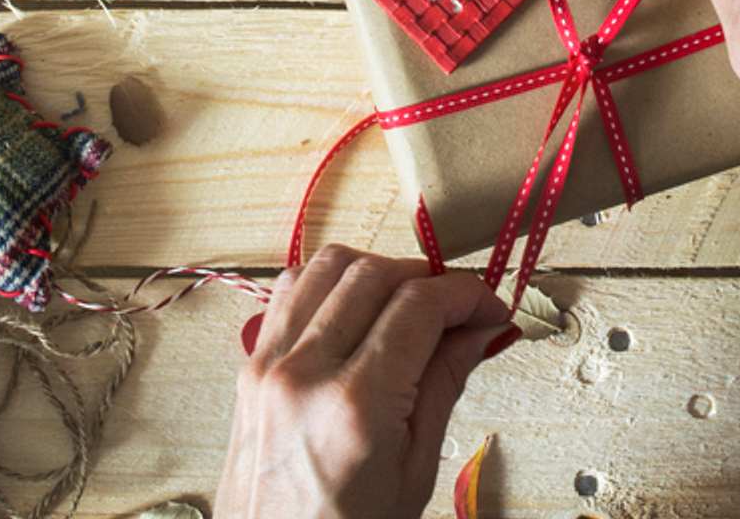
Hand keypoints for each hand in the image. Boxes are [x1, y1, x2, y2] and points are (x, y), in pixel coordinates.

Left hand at [215, 245, 514, 518]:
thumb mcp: (414, 474)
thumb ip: (445, 385)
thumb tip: (481, 328)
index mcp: (354, 409)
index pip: (418, 307)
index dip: (465, 294)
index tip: (490, 306)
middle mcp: (304, 374)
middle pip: (375, 273)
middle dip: (427, 278)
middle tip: (458, 308)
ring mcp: (267, 365)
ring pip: (328, 265)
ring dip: (378, 270)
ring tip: (408, 305)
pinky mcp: (249, 366)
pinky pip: (290, 291)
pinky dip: (330, 283)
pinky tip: (357, 310)